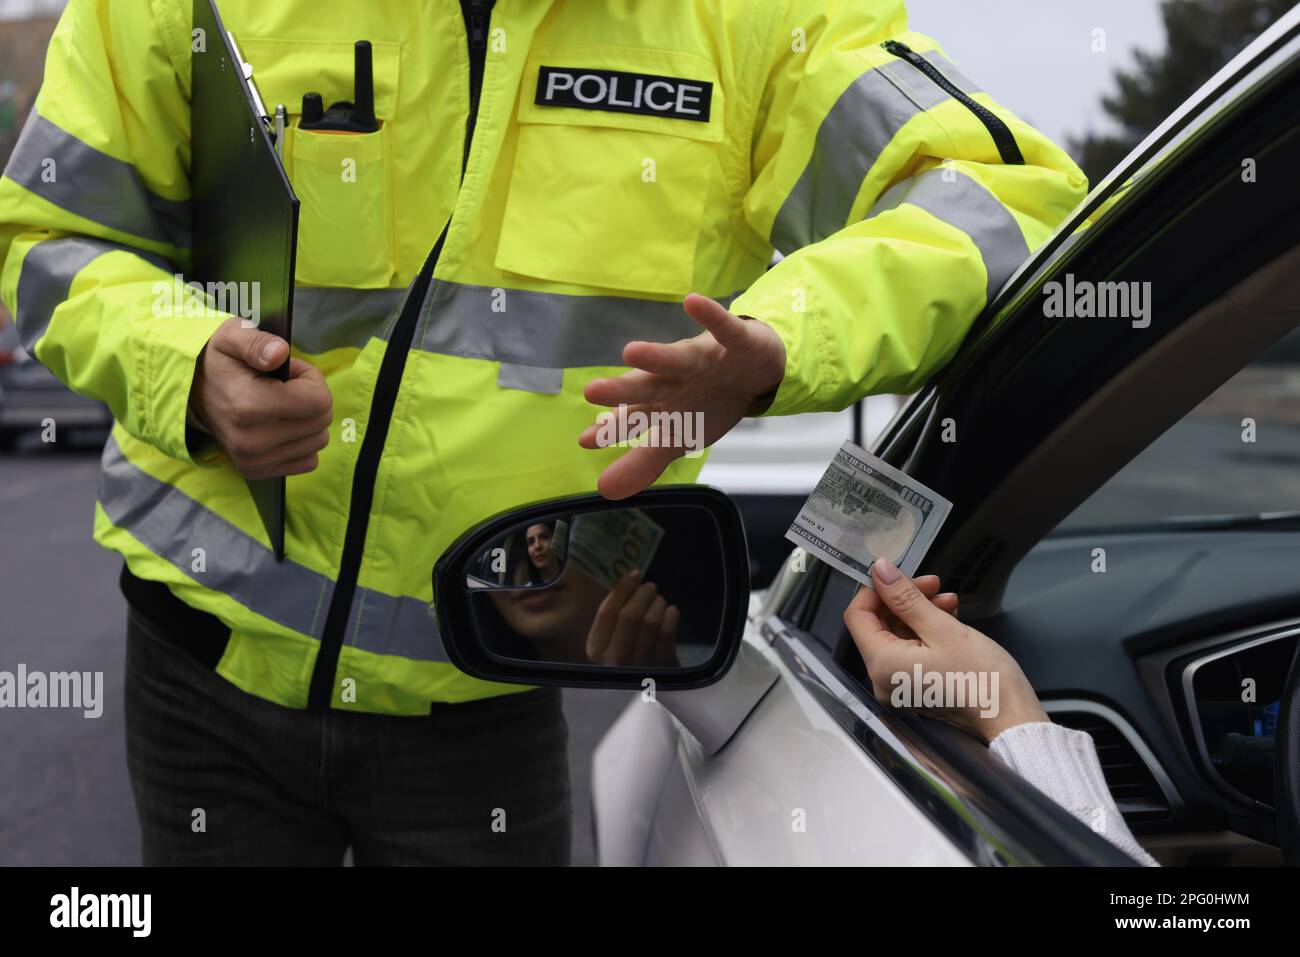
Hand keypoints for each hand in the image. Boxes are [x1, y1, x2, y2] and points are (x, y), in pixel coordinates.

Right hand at [189, 318, 332, 478]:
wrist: (194, 390)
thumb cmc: (222, 360)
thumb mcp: (233, 335)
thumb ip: (257, 341)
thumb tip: (279, 354)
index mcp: (248, 406)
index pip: (319, 400)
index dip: (311, 379)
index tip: (289, 373)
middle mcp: (251, 441)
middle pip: (322, 420)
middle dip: (311, 398)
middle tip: (284, 388)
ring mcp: (254, 461)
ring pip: (319, 441)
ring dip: (307, 420)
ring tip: (280, 405)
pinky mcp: (257, 472)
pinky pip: (309, 460)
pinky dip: (302, 442)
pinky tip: (280, 427)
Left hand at [579, 294, 784, 499]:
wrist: (756, 370)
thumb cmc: (708, 401)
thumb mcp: (679, 438)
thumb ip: (644, 463)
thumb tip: (604, 492)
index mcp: (662, 401)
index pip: (633, 416)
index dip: (613, 428)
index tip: (587, 439)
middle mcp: (675, 378)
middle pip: (647, 386)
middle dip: (623, 391)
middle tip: (592, 392)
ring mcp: (703, 358)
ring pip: (678, 358)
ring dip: (657, 355)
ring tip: (631, 352)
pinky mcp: (732, 341)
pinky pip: (722, 328)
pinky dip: (710, 316)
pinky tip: (693, 302)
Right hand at [586, 571, 680, 665]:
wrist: (650, 689)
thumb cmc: (628, 657)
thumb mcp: (612, 640)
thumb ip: (615, 614)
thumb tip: (629, 580)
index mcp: (596, 651)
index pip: (606, 613)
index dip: (622, 590)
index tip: (634, 575)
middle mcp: (614, 662)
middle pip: (629, 616)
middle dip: (642, 595)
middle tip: (650, 587)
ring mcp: (639, 667)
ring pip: (650, 624)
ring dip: (657, 604)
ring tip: (660, 601)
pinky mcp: (663, 670)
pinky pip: (667, 635)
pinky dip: (671, 617)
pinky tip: (672, 611)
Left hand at [843, 559, 1048, 743]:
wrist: (1011, 719)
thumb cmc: (982, 680)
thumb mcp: (942, 628)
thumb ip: (906, 598)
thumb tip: (880, 572)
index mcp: (882, 664)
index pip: (857, 615)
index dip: (875, 590)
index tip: (898, 574)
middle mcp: (883, 679)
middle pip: (879, 624)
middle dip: (904, 599)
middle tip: (932, 584)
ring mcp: (900, 685)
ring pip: (898, 635)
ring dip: (920, 611)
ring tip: (948, 600)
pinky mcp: (918, 687)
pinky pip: (912, 650)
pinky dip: (927, 630)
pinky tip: (949, 617)